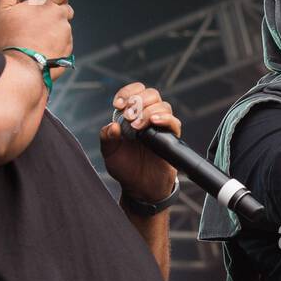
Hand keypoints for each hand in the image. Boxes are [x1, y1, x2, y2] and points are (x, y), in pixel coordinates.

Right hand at [0, 0, 73, 74]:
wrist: (20, 68)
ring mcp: (66, 35)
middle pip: (66, 9)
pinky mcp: (68, 51)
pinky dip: (57, 44)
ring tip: (37, 37)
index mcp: (48, 4)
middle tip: (39, 20)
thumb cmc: (9, 37)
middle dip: (57, 11)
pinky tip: (42, 49)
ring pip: (65, 27)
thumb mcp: (2, 11)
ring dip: (56, 29)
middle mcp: (61, 18)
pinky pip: (65, 43)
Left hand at [100, 83, 179, 202]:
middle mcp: (148, 117)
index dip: (127, 93)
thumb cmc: (125, 168)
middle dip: (138, 101)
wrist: (140, 187)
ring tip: (137, 125)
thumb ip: (107, 137)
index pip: (134, 92)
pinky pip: (173, 122)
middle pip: (151, 94)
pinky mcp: (171, 138)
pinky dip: (164, 119)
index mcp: (132, 115)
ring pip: (163, 106)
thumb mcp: (109, 152)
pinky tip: (153, 123)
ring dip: (149, 111)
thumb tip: (112, 125)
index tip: (118, 104)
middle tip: (128, 116)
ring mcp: (160, 127)